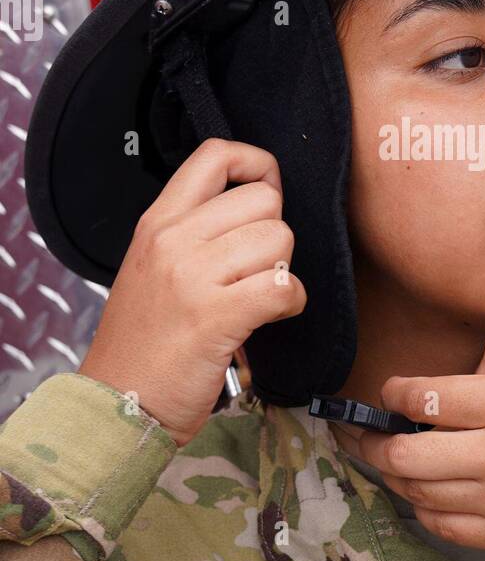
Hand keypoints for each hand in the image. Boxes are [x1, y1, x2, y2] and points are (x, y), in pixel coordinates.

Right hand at [78, 138, 306, 446]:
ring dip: (282, 271)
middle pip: (263, 200)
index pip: (216, 154)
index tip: (264, 197)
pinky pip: (285, 286)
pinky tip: (270, 317)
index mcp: (157, 222)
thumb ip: (193, 233)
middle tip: (254, 270)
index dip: (257, 166)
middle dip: (274, 235)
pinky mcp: (216, 316)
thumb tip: (255, 208)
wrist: (116, 405)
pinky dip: (292, 302)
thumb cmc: (143, 343)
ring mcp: (193, 276)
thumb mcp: (151, 268)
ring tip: (256, 298)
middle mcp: (173, 240)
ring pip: (280, 239)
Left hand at [332, 335, 484, 558]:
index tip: (387, 393)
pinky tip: (426, 492)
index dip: (392, 394)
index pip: (424, 397)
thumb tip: (464, 369)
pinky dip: (424, 508)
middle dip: (370, 442)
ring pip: (417, 492)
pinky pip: (442, 526)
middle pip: (405, 454)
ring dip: (394, 475)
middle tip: (360, 433)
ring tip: (388, 460)